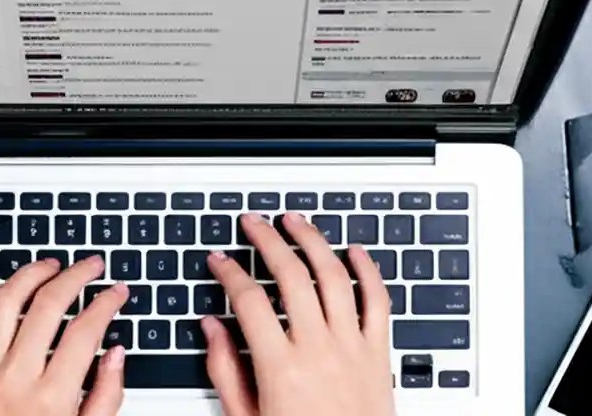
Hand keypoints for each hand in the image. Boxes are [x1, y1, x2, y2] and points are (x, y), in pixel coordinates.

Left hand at [0, 255, 128, 415]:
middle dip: (76, 276)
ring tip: (51, 265)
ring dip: (30, 274)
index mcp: (50, 399)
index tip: (117, 292)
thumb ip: (105, 397)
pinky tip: (8, 290)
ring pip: (5, 301)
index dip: (107, 303)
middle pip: (47, 305)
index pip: (85, 331)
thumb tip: (115, 355)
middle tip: (91, 266)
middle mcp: (14, 379)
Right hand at [204, 213, 395, 415]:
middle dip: (268, 240)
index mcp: (281, 368)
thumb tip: (211, 328)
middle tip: (253, 223)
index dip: (230, 272)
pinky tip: (354, 251)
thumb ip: (226, 370)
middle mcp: (318, 350)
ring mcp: (352, 348)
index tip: (220, 260)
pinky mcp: (379, 354)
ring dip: (313, 241)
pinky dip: (368, 270)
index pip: (248, 300)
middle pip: (291, 275)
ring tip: (295, 221)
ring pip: (334, 276)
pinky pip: (378, 301)